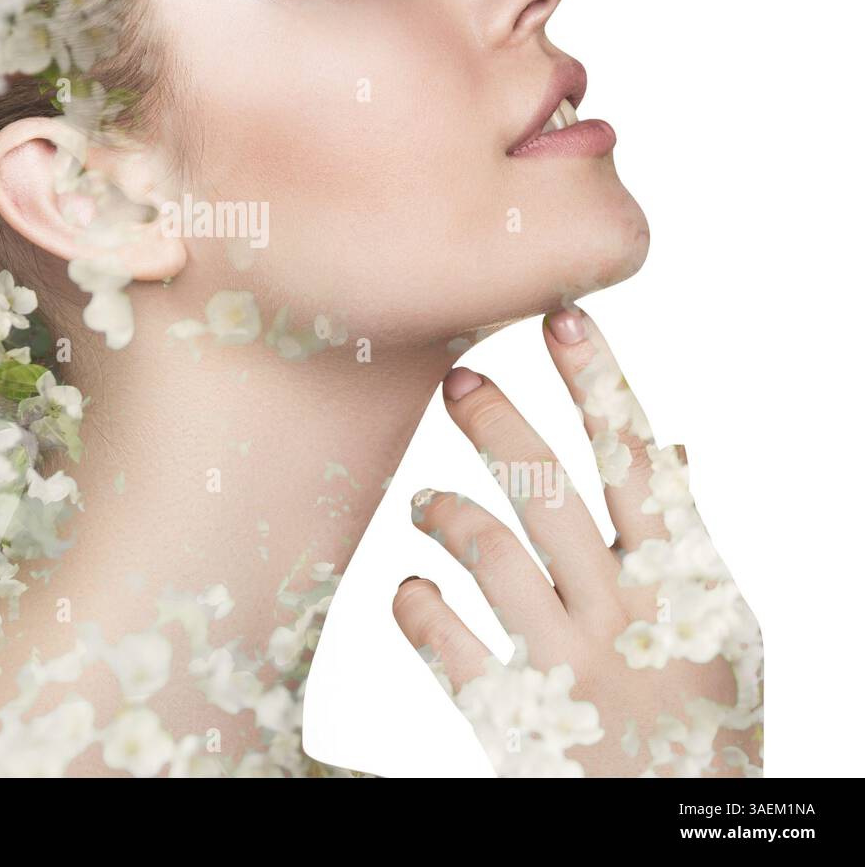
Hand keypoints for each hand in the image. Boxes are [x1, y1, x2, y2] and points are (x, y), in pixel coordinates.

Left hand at [392, 306, 762, 776]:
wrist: (687, 838)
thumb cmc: (703, 716)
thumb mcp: (719, 625)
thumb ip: (685, 535)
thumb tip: (673, 445)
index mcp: (686, 584)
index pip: (639, 461)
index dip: (601, 385)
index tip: (562, 318)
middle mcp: (625, 617)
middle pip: (549, 493)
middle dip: (498, 426)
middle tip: (457, 381)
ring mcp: (568, 670)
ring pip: (490, 553)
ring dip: (447, 512)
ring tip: (427, 506)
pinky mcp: (514, 721)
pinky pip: (444, 641)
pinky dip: (416, 604)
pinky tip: (413, 590)